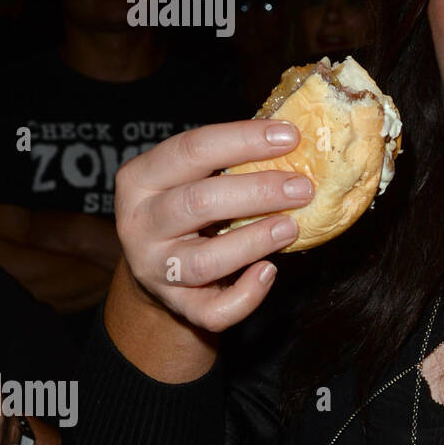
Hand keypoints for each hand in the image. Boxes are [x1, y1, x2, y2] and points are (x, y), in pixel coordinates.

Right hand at [113, 120, 312, 332]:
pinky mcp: (178, 306)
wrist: (159, 268)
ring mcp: (156, 269)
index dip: (243, 140)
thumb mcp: (193, 177)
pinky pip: (214, 309)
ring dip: (255, 241)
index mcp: (141, 178)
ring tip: (291, 227)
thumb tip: (292, 135)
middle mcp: (140, 223)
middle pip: (198, 202)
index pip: (191, 149)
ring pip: (205, 260)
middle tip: (303, 187)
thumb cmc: (189, 210)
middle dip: (258, 192)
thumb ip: (231, 159)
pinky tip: (269, 271)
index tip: (290, 136)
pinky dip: (247, 294)